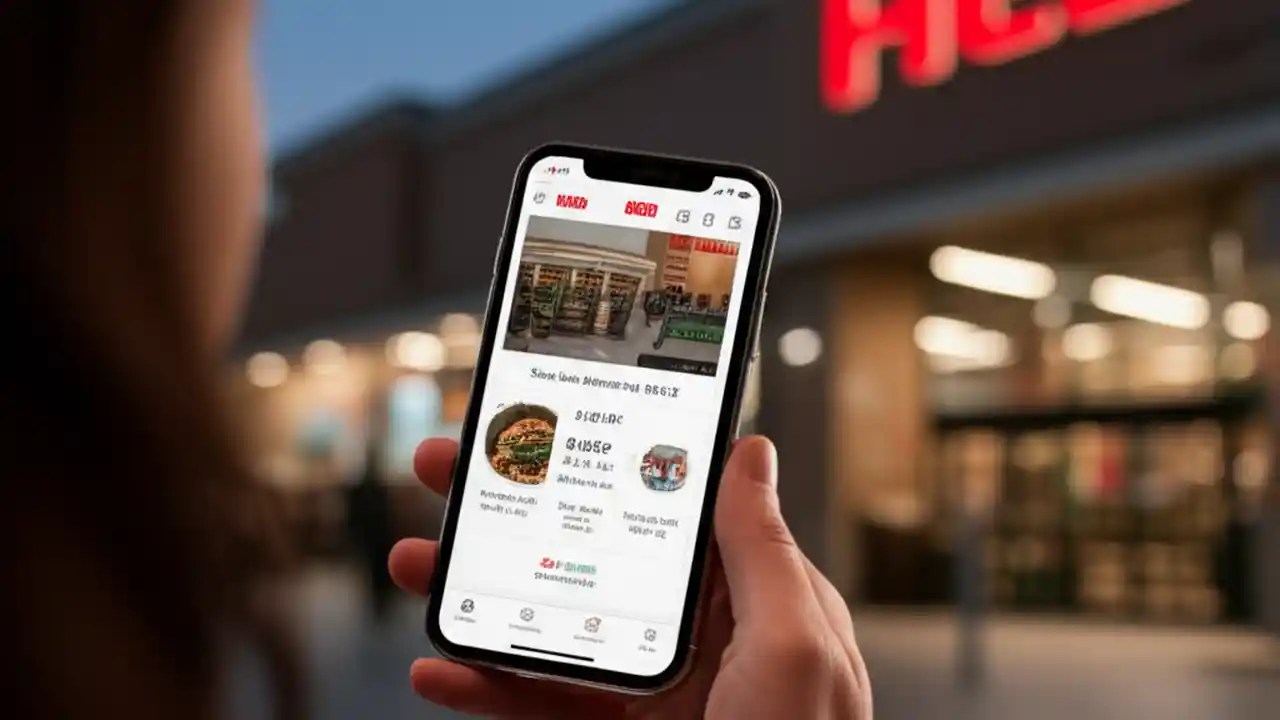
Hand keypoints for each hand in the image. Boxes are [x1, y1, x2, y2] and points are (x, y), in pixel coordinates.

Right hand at [389, 436, 871, 718]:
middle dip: (513, 513)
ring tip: (418, 565)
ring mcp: (652, 693)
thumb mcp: (794, 648)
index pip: (662, 506)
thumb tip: (750, 454)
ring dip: (477, 595)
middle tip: (445, 475)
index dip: (598, 462)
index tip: (538, 427)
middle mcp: (698, 638)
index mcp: (746, 598)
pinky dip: (484, 688)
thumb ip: (764, 553)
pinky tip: (440, 668)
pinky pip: (539, 703)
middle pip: (590, 554)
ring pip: (550, 627)